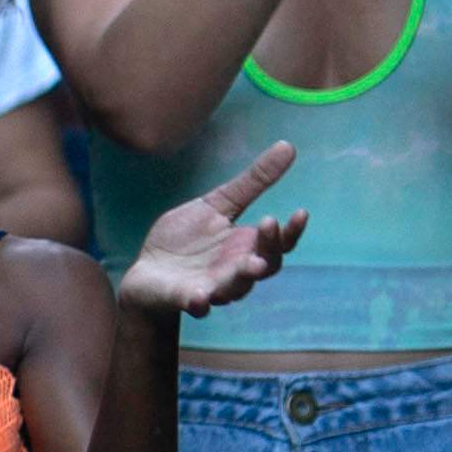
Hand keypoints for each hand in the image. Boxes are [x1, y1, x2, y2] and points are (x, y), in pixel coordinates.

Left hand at [112, 137, 302, 317]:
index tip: (301, 212)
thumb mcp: (218, 204)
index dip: (292, 231)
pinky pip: (196, 305)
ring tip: (251, 265)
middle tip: (268, 223)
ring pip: (235, 288)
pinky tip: (200, 299)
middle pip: (265, 266)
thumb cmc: (189, 240)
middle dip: (269, 247)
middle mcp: (236, 271)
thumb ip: (252, 182)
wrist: (150, 272)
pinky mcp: (185, 298)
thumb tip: (288, 146)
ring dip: (243, 277)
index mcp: (246, 247)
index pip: (279, 244)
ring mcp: (213, 287)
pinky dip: (200, 303)